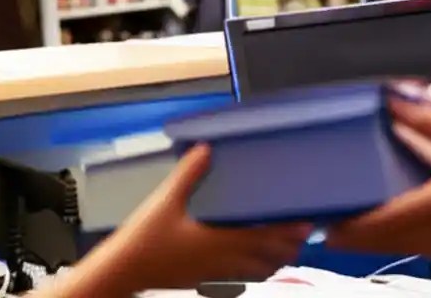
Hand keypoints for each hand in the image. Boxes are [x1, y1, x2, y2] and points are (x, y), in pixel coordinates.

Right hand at [64, 145, 311, 296]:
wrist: (124, 271)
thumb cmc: (144, 237)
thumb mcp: (164, 200)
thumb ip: (188, 174)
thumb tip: (206, 148)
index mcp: (217, 242)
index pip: (263, 239)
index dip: (287, 232)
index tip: (306, 221)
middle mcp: (223, 262)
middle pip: (268, 259)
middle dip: (289, 246)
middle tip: (303, 229)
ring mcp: (217, 275)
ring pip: (259, 272)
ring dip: (277, 259)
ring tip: (287, 243)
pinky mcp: (208, 281)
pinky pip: (244, 278)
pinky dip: (259, 269)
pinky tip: (258, 259)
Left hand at [326, 98, 430, 274]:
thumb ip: (430, 120)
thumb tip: (393, 101)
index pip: (380, 225)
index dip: (348, 228)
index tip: (323, 224)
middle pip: (391, 242)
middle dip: (361, 235)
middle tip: (335, 224)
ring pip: (416, 249)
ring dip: (393, 237)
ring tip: (372, 219)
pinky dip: (425, 240)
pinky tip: (425, 222)